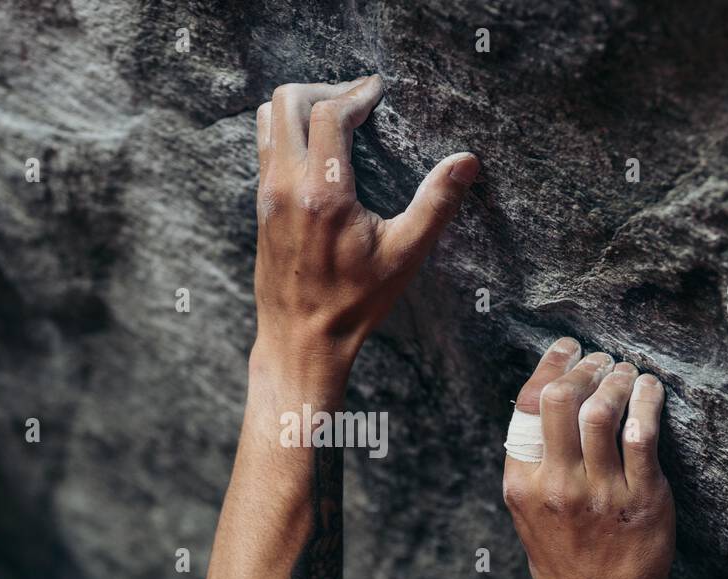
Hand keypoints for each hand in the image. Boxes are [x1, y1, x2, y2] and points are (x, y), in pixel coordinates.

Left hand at [250, 76, 478, 387]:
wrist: (301, 340)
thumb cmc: (354, 303)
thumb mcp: (404, 256)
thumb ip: (435, 204)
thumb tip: (467, 162)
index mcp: (323, 193)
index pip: (330, 113)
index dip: (358, 93)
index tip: (379, 91)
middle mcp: (286, 186)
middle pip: (288, 101)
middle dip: (325, 89)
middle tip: (359, 101)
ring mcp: (267, 195)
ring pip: (268, 119)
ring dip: (301, 106)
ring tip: (338, 117)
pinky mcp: (260, 206)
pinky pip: (265, 146)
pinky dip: (288, 130)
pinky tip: (319, 149)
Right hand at [501, 338, 676, 578]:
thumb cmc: (565, 563)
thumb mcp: (528, 515)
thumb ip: (532, 466)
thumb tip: (543, 407)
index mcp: (522, 484)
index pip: (525, 407)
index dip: (548, 366)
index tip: (566, 348)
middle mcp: (556, 485)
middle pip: (559, 400)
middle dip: (583, 367)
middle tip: (600, 359)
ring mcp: (599, 492)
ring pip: (602, 411)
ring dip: (616, 379)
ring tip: (625, 371)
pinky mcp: (642, 498)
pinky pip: (642, 434)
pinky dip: (646, 401)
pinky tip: (649, 390)